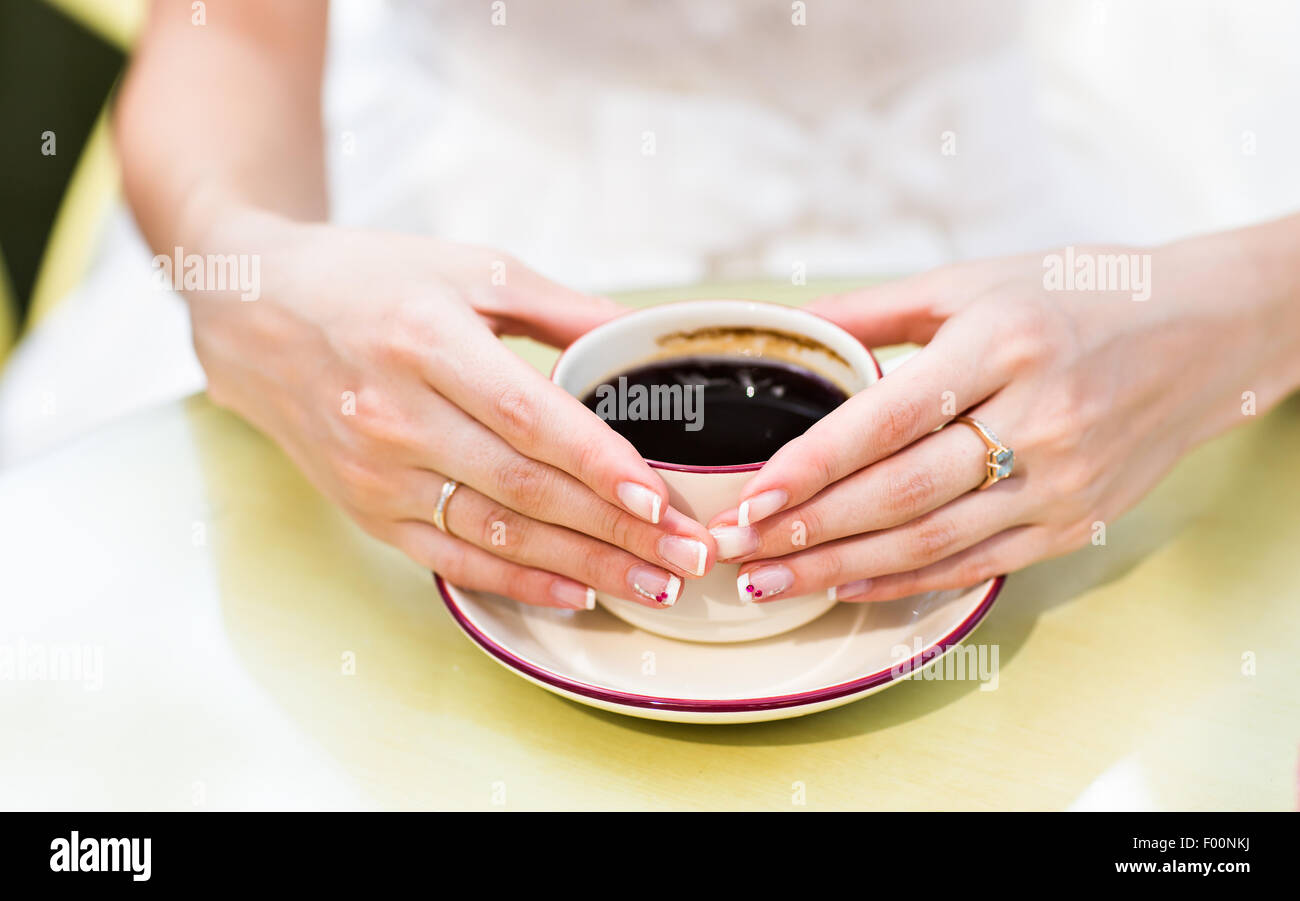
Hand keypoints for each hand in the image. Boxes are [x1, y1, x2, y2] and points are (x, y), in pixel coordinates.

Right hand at [189, 212, 714, 608]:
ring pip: (496, 536)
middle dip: (618, 529)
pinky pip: (452, 561)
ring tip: (657, 585)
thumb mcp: (467, 268)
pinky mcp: (366, 511)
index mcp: (424, 342)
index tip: (663, 500)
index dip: (598, 462)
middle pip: (523, 488)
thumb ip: (562, 309)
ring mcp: (375, 473)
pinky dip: (518, 583)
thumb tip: (651, 335)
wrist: (253, 311)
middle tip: (692, 556)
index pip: (526, 415)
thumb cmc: (370, 279)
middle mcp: (394, 416)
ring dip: (584, 567)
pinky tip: (577, 594)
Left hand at [708, 231, 1299, 602]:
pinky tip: (848, 584)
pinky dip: (906, 580)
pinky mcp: (1076, 520)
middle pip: (900, 492)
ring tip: (770, 581)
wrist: (1204, 331)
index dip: (812, 465)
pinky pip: (976, 565)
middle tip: (737, 550)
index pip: (887, 419)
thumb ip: (876, 308)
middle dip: (807, 529)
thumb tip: (786, 323)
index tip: (751, 497)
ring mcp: (1063, 479)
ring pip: (932, 540)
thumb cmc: (1076, 295)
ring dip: (840, 567)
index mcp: (1004, 342)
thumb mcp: (976, 280)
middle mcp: (1039, 416)